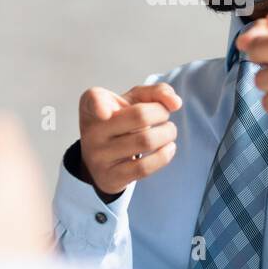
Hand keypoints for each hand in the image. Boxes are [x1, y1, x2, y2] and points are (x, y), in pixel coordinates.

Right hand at [77, 83, 181, 197]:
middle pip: (140, 116)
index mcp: (92, 106)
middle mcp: (92, 131)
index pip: (93, 101)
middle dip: (162, 113)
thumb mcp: (133, 100)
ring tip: (169, 131)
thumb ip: (156, 92)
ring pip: (145, 142)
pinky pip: (143, 167)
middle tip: (164, 115)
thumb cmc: (122, 120)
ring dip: (167, 134)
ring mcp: (99, 156)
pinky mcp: (111, 177)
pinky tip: (168, 148)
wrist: (102, 158)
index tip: (105, 112)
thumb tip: (175, 103)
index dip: (98, 106)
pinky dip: (164, 156)